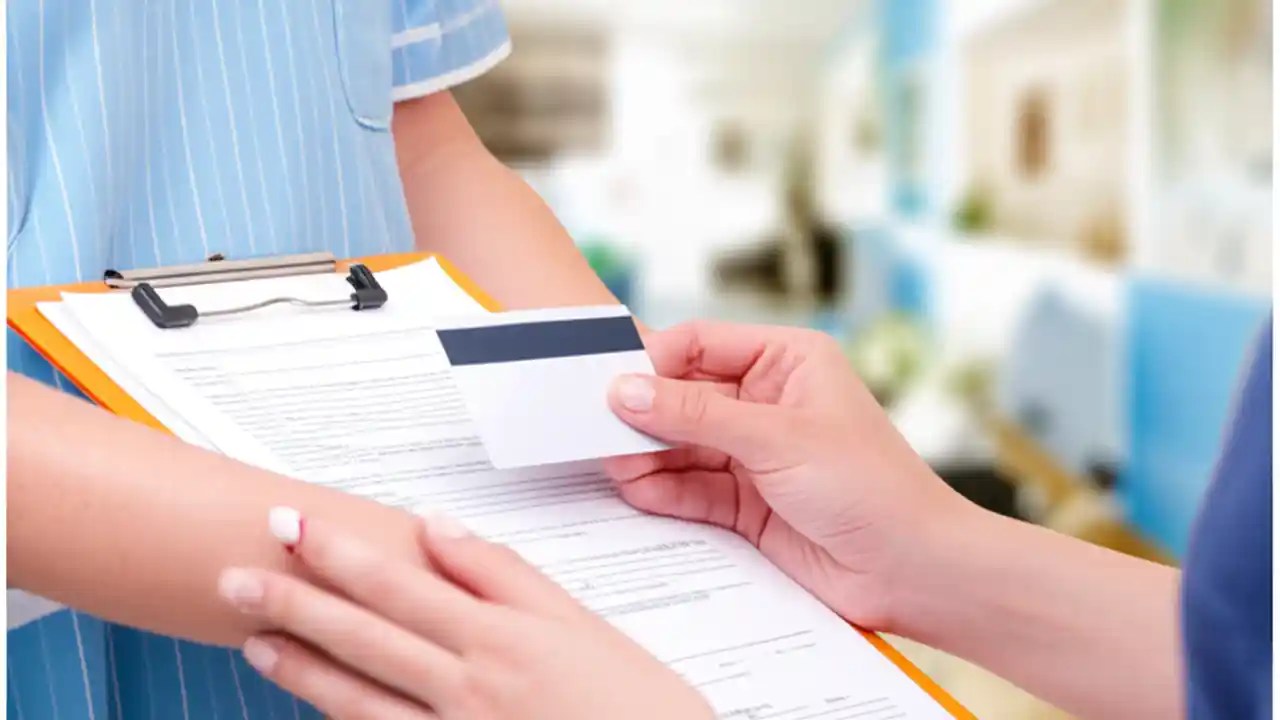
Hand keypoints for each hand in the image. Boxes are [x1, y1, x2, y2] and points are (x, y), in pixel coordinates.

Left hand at [218, 510, 713, 719]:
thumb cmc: (630, 702)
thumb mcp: (577, 621)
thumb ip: (503, 572)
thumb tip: (439, 526)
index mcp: (498, 636)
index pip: (397, 584)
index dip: (336, 554)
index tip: (289, 526)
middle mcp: (467, 686)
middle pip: (365, 636)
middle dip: (294, 603)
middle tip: (235, 577)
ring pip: (360, 699)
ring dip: (302, 668)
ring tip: (255, 641)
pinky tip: (313, 709)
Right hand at [606, 321, 966, 630]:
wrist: (913, 571)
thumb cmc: (871, 486)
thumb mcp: (778, 438)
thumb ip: (697, 414)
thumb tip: (626, 389)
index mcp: (788, 360)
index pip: (700, 344)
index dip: (654, 361)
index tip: (610, 383)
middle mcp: (767, 401)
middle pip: (684, 396)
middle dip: (643, 413)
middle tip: (597, 428)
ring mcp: (755, 454)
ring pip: (681, 445)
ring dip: (646, 454)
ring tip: (611, 463)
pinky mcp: (746, 503)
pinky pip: (691, 488)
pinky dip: (662, 489)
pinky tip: (636, 490)